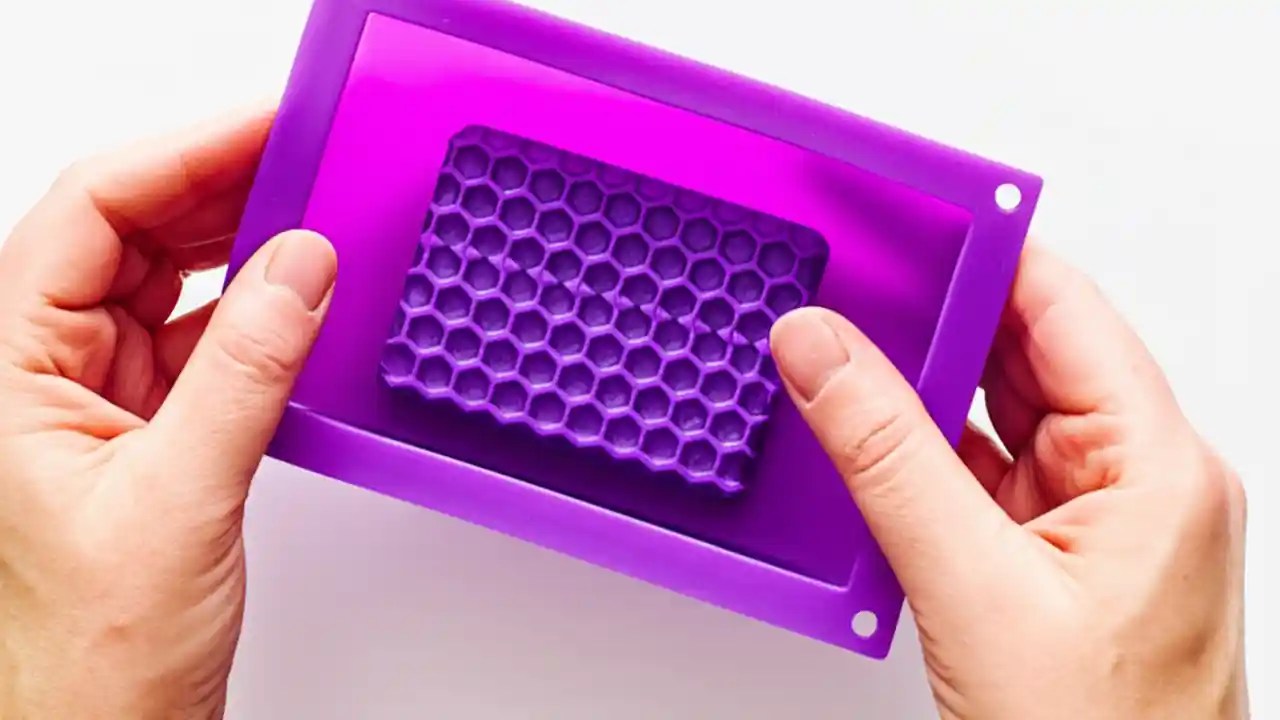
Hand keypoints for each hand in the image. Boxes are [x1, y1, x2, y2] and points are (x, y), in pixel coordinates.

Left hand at [0, 106, 335, 717]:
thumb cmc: (88, 658)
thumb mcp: (178, 498)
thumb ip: (247, 369)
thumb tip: (301, 265)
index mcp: (9, 368)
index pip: (90, 214)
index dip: (182, 154)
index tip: (267, 125)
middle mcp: (45, 369)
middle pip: (130, 231)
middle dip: (220, 184)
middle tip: (306, 151)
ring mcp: (102, 397)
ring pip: (172, 278)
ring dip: (243, 242)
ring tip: (315, 206)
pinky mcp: (154, 429)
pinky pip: (208, 338)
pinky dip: (261, 310)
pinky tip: (303, 296)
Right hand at [771, 247, 1247, 718]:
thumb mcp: (973, 590)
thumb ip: (886, 458)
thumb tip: (823, 353)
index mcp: (1156, 467)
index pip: (1066, 313)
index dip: (991, 254)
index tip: (913, 219)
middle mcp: (1133, 483)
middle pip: (1028, 356)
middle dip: (940, 319)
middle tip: (853, 287)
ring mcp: (1090, 525)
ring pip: (995, 417)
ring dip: (923, 391)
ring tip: (843, 356)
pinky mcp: (1046, 563)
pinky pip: (977, 478)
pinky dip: (919, 459)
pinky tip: (867, 445)